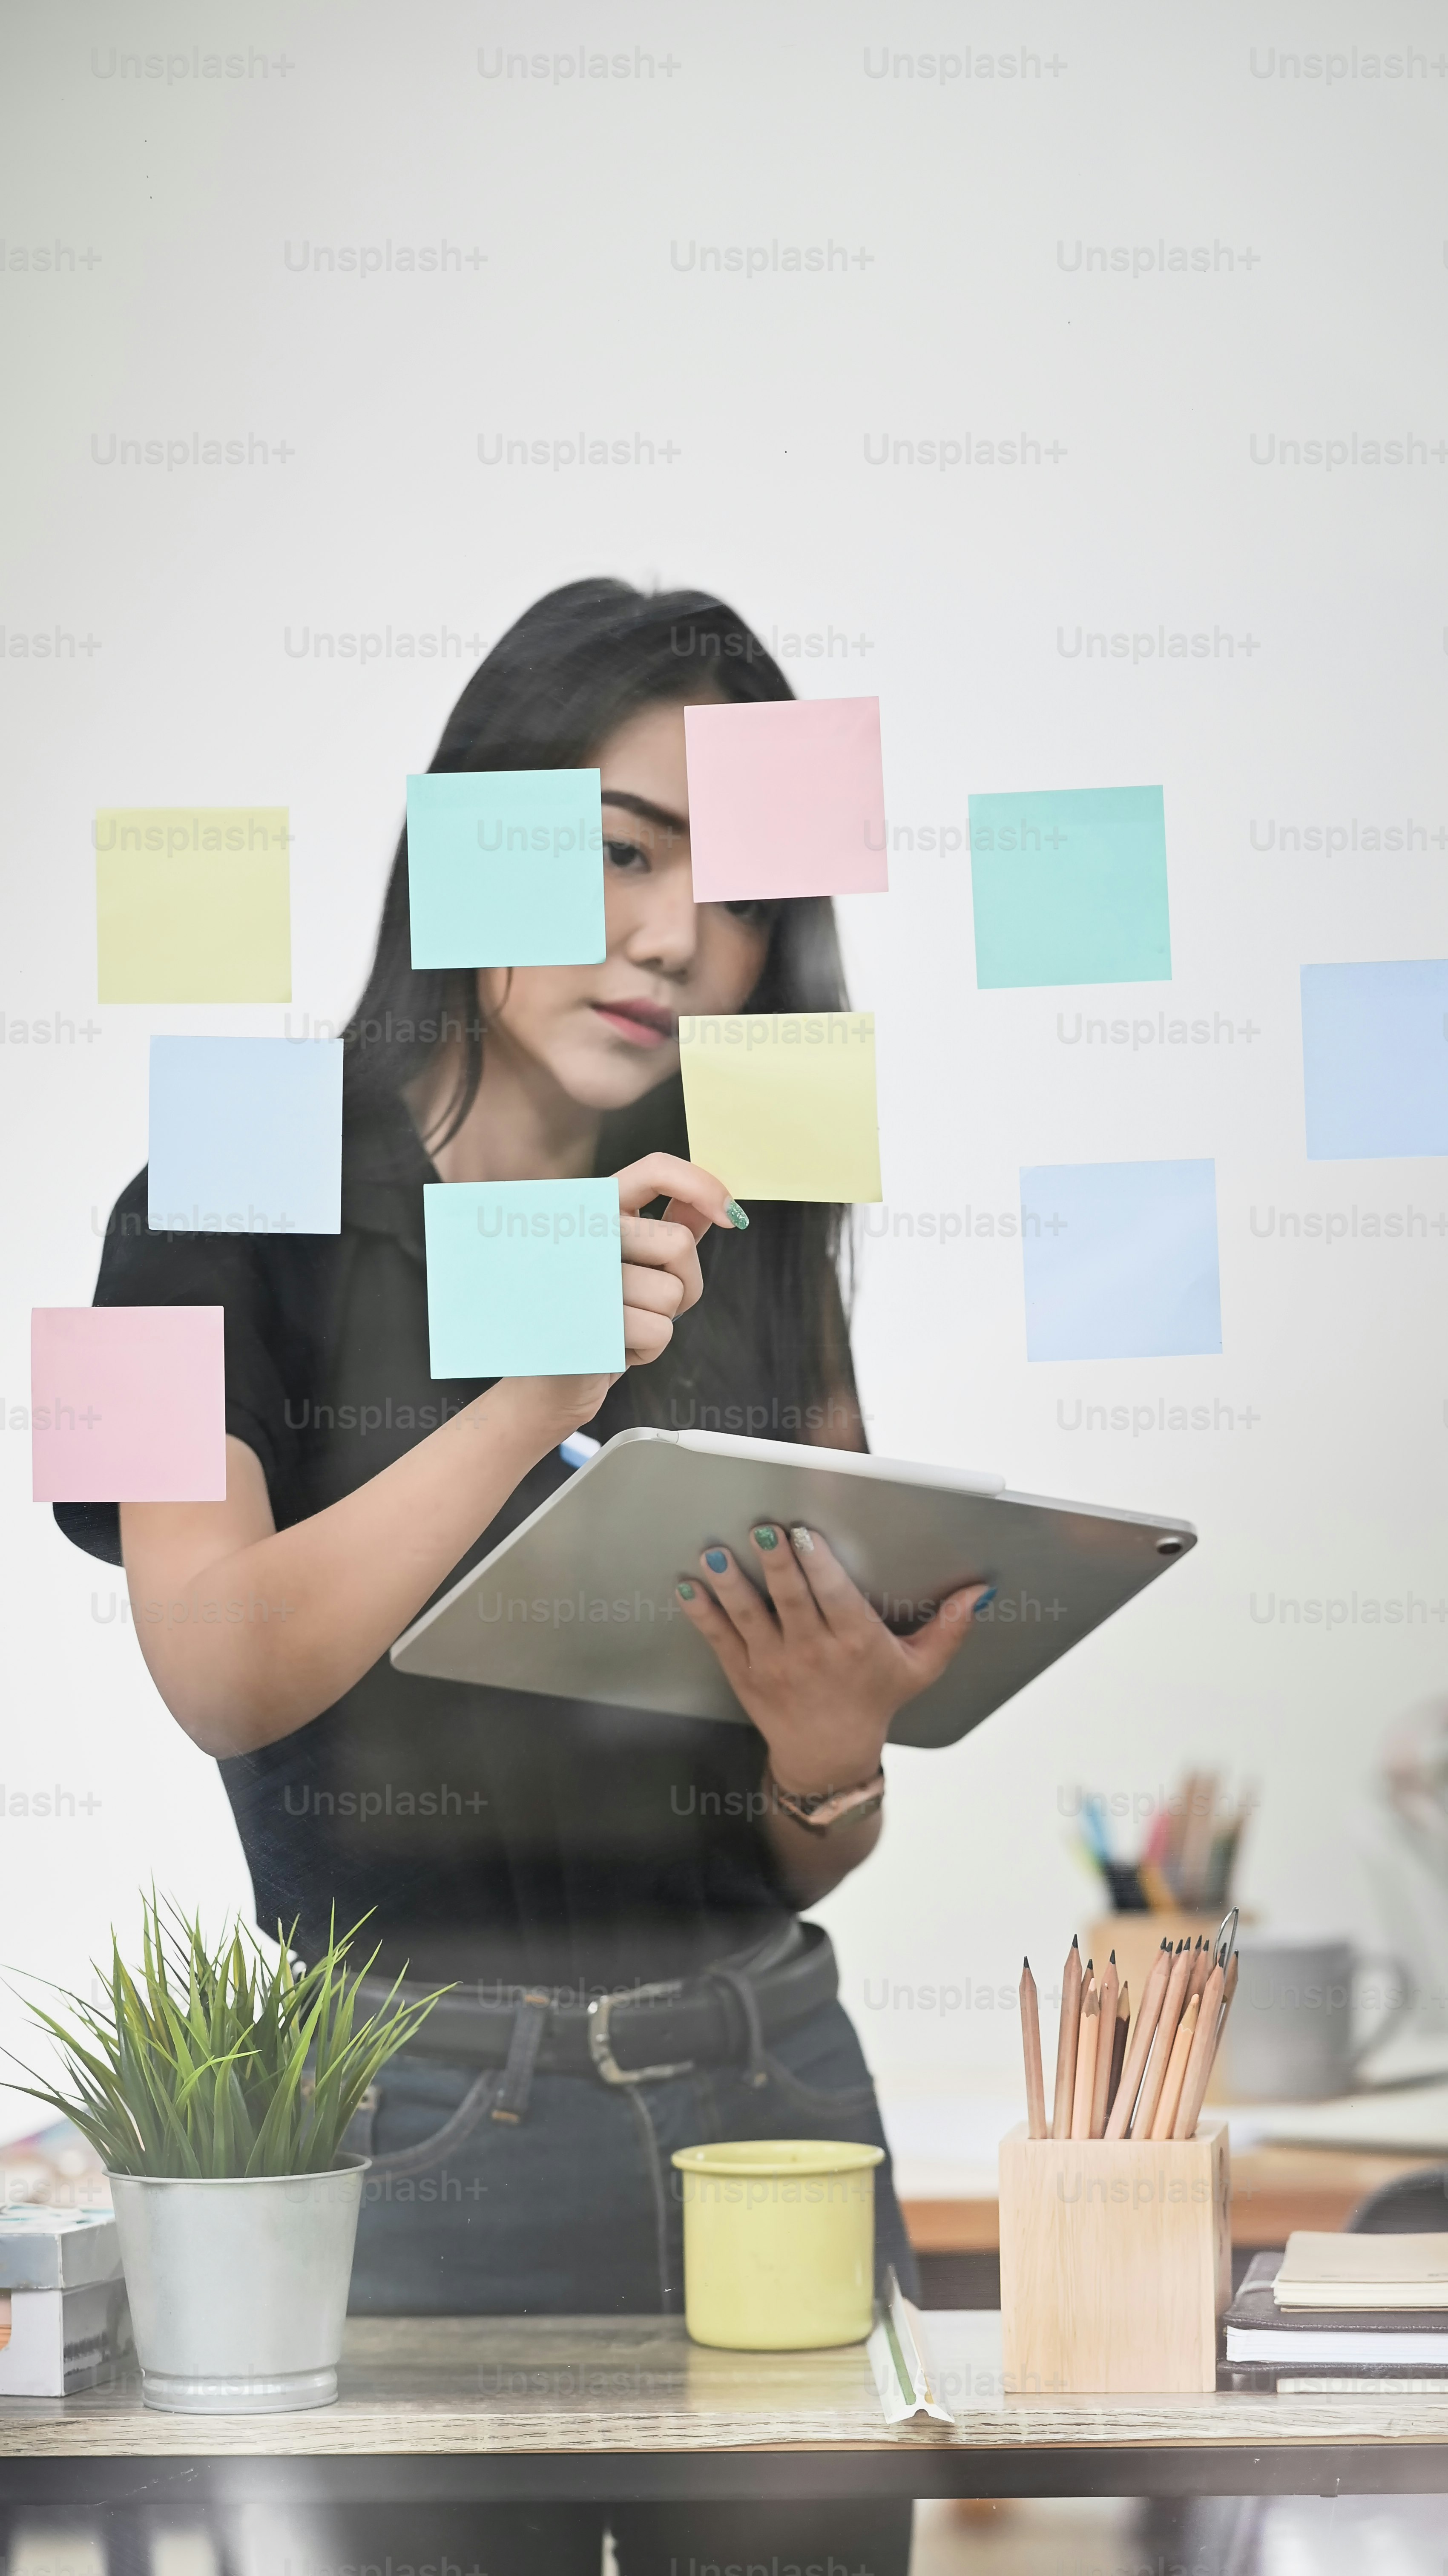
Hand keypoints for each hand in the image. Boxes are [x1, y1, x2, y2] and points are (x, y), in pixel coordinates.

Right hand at [495, 1155, 743, 1447]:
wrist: (551, 1381)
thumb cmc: (598, 1318)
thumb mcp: (636, 1267)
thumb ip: (668, 1232)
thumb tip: (714, 1206)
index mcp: (595, 1209)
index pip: (655, 1170)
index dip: (702, 1185)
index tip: (730, 1215)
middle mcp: (582, 1233)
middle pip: (677, 1242)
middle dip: (683, 1282)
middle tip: (648, 1302)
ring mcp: (580, 1276)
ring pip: (671, 1292)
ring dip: (660, 1319)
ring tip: (623, 1326)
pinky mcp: (587, 1322)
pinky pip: (658, 1331)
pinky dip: (647, 1348)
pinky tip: (616, 1347)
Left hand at [676, 1524, 992, 1793]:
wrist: (830, 1757)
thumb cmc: (875, 1700)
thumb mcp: (919, 1669)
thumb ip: (949, 1628)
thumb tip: (981, 1592)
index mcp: (856, 1645)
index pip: (836, 1600)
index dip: (819, 1567)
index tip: (806, 1534)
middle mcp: (814, 1655)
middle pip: (792, 1602)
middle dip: (776, 1565)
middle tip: (762, 1528)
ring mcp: (775, 1666)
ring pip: (750, 1618)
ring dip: (731, 1585)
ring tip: (715, 1554)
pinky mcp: (745, 1675)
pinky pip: (720, 1640)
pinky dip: (703, 1614)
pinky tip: (688, 1588)